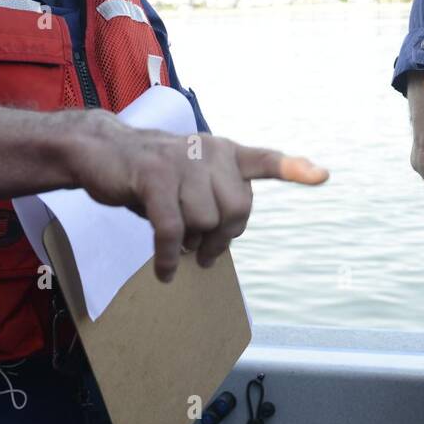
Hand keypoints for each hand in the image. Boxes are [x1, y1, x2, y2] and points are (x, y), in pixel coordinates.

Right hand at [72, 114, 328, 281]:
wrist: (101, 151)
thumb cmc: (152, 176)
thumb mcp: (190, 185)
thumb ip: (213, 203)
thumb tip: (215, 247)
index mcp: (224, 152)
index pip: (265, 161)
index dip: (294, 169)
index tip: (322, 175)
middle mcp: (208, 152)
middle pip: (235, 211)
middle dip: (218, 237)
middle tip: (199, 247)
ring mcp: (181, 162)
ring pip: (203, 221)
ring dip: (187, 241)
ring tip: (172, 238)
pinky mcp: (153, 176)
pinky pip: (172, 229)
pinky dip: (168, 256)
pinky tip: (164, 272)